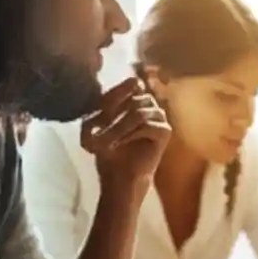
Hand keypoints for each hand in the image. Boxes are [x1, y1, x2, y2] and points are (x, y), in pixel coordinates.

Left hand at [81, 78, 171, 193]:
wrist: (119, 174)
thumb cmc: (107, 149)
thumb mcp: (93, 125)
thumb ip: (99, 107)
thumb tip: (107, 100)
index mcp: (133, 100)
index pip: (133, 84)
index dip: (120, 90)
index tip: (103, 107)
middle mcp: (148, 106)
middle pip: (136, 98)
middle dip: (114, 115)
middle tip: (99, 131)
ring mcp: (159, 118)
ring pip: (140, 112)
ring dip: (120, 126)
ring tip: (108, 140)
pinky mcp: (164, 132)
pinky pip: (148, 126)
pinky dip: (131, 134)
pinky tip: (121, 143)